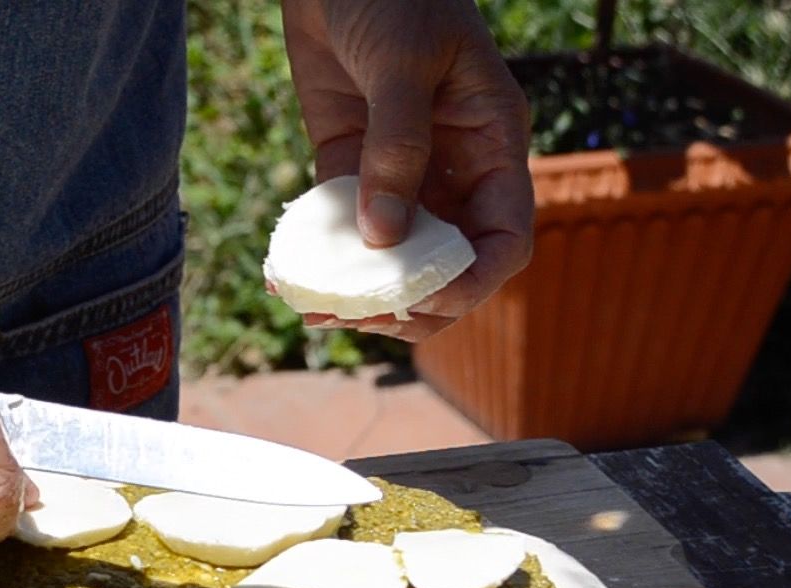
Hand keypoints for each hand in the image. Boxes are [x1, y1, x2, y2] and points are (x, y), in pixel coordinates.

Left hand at [281, 0, 533, 340]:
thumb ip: (396, 147)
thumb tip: (383, 238)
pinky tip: (287, 281)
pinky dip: (320, 260)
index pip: (503, 239)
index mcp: (491, 146)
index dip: (472, 281)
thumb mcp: (403, 65)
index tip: (422, 298)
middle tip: (356, 320)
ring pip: (392, 257)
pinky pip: (341, 229)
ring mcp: (401, 172)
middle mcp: (453, 169)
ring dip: (359, 294)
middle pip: (447, 265)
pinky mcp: (349, 164)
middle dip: (409, 303)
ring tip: (315, 315)